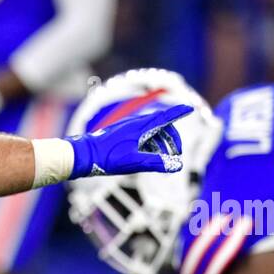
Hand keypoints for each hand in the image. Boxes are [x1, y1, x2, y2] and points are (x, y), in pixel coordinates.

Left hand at [66, 103, 192, 177]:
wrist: (83, 154)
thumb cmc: (107, 157)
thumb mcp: (133, 162)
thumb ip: (156, 163)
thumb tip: (176, 166)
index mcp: (141, 126)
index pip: (165, 116)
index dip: (179, 113)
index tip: (190, 108)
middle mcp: (136, 124)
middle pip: (161, 126)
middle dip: (172, 139)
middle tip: (177, 154)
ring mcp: (128, 129)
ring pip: (152, 132)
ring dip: (162, 143)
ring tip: (165, 159)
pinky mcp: (122, 135)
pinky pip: (142, 136)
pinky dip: (150, 145)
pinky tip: (148, 157)